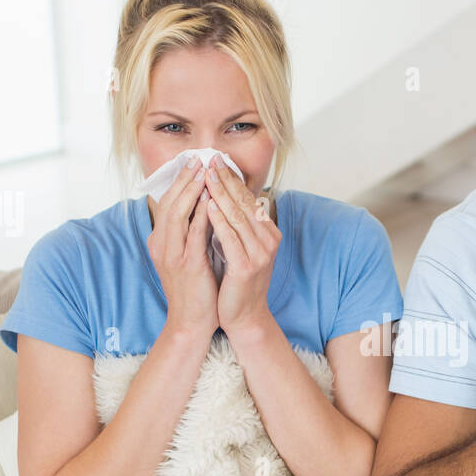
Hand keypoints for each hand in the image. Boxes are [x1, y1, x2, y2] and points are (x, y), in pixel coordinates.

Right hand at [148, 153, 218, 336]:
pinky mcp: (187, 264)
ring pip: (178, 213)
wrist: (191, 323)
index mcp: (161, 242)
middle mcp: (162, 245)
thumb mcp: (190, 256)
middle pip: (170, 203)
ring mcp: (172, 254)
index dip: (180, 182)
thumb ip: (194, 233)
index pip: (168, 203)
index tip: (193, 163)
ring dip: (191, 190)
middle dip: (184, 179)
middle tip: (198, 159)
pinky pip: (193, 233)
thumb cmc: (196, 290)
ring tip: (204, 171)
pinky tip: (211, 200)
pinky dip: (201, 214)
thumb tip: (208, 207)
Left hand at [203, 155, 279, 337]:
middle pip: (244, 203)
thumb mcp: (242, 248)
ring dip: (221, 194)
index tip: (216, 160)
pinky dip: (218, 220)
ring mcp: (260, 254)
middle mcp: (269, 241)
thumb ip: (238, 225)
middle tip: (210, 158)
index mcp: (268, 233)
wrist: (244, 317)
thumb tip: (226, 197)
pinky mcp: (246, 267)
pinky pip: (230, 238)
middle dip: (226, 179)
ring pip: (237, 217)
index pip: (248, 199)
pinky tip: (208, 206)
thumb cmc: (238, 282)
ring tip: (206, 175)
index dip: (232, 179)